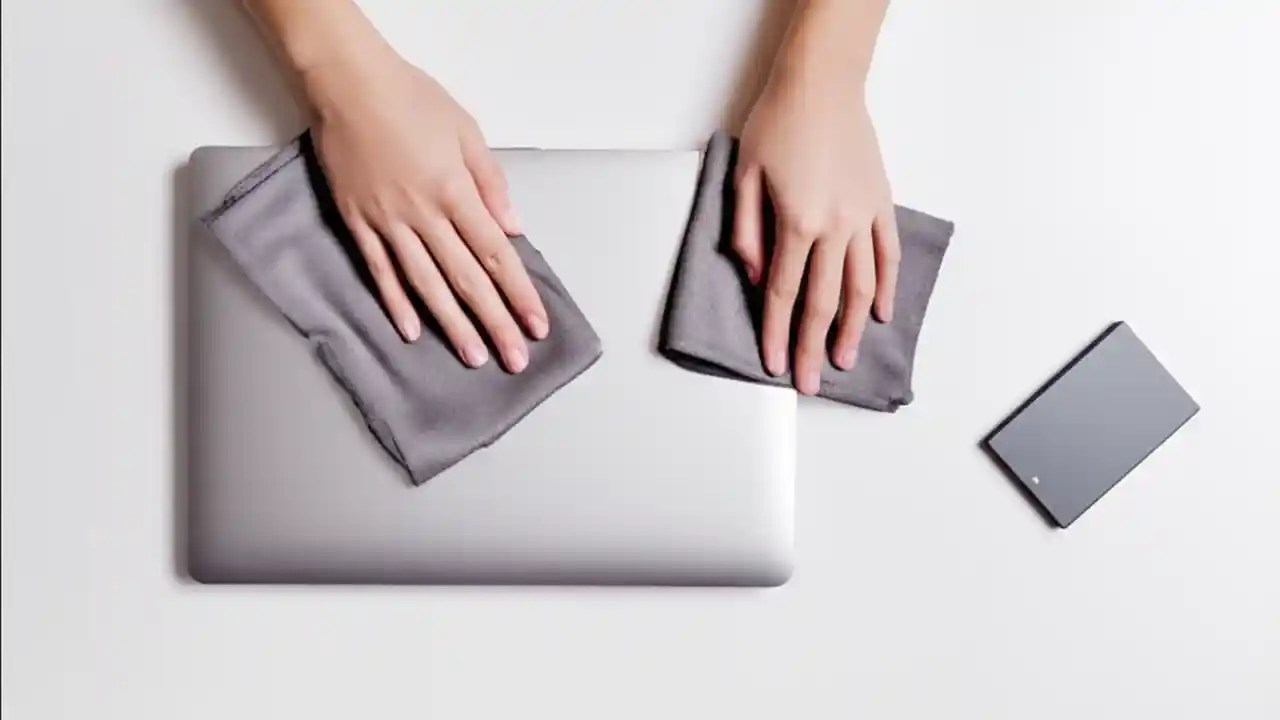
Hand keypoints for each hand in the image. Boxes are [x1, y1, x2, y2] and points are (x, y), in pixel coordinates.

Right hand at [304, 54, 546, 372]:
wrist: (347, 82)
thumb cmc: (410, 98)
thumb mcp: (467, 130)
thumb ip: (492, 182)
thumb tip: (512, 228)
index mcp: (456, 191)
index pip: (496, 255)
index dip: (519, 294)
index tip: (537, 325)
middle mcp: (424, 214)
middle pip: (467, 279)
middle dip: (495, 323)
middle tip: (514, 359)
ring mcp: (388, 221)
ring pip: (426, 284)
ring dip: (452, 325)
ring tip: (473, 356)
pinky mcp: (358, 221)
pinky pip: (380, 271)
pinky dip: (396, 302)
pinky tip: (412, 331)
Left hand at [733, 69, 898, 395]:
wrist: (820, 84)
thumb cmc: (777, 124)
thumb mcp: (743, 176)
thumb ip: (747, 232)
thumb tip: (755, 278)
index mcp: (796, 222)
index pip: (782, 293)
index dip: (776, 334)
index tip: (773, 365)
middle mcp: (834, 226)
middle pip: (822, 301)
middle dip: (812, 348)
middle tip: (809, 384)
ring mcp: (863, 217)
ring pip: (861, 286)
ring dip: (852, 329)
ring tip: (844, 360)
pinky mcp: (881, 204)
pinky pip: (887, 255)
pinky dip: (886, 287)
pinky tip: (881, 315)